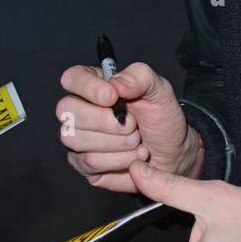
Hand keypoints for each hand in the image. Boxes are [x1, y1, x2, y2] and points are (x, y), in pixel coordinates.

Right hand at [57, 61, 202, 194]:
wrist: (172, 154)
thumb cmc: (161, 118)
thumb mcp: (159, 90)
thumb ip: (140, 77)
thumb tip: (116, 83)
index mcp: (95, 85)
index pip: (71, 78)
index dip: (88, 87)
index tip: (113, 97)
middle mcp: (80, 110)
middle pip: (67, 110)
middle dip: (106, 121)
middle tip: (133, 125)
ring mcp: (78, 138)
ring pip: (77, 139)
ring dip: (116, 142)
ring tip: (136, 141)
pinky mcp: (83, 164)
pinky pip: (89, 162)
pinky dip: (118, 160)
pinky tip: (131, 157)